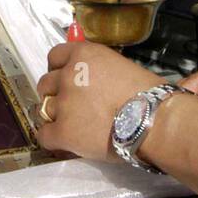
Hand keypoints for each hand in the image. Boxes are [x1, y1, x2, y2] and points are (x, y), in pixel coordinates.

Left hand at [35, 41, 158, 162]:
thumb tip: (93, 79)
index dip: (59, 69)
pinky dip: (53, 140)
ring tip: (71, 126)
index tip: (66, 80)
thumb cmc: (149, 93)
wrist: (154, 120)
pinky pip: (43, 135)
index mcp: (83, 55)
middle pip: (45, 83)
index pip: (54, 56)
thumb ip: (98, 69)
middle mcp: (68, 75)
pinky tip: (66, 143)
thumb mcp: (120, 67)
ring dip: (54, 117)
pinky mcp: (62, 131)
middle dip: (55, 94)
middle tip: (71, 106)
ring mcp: (63, 104)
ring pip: (43, 109)